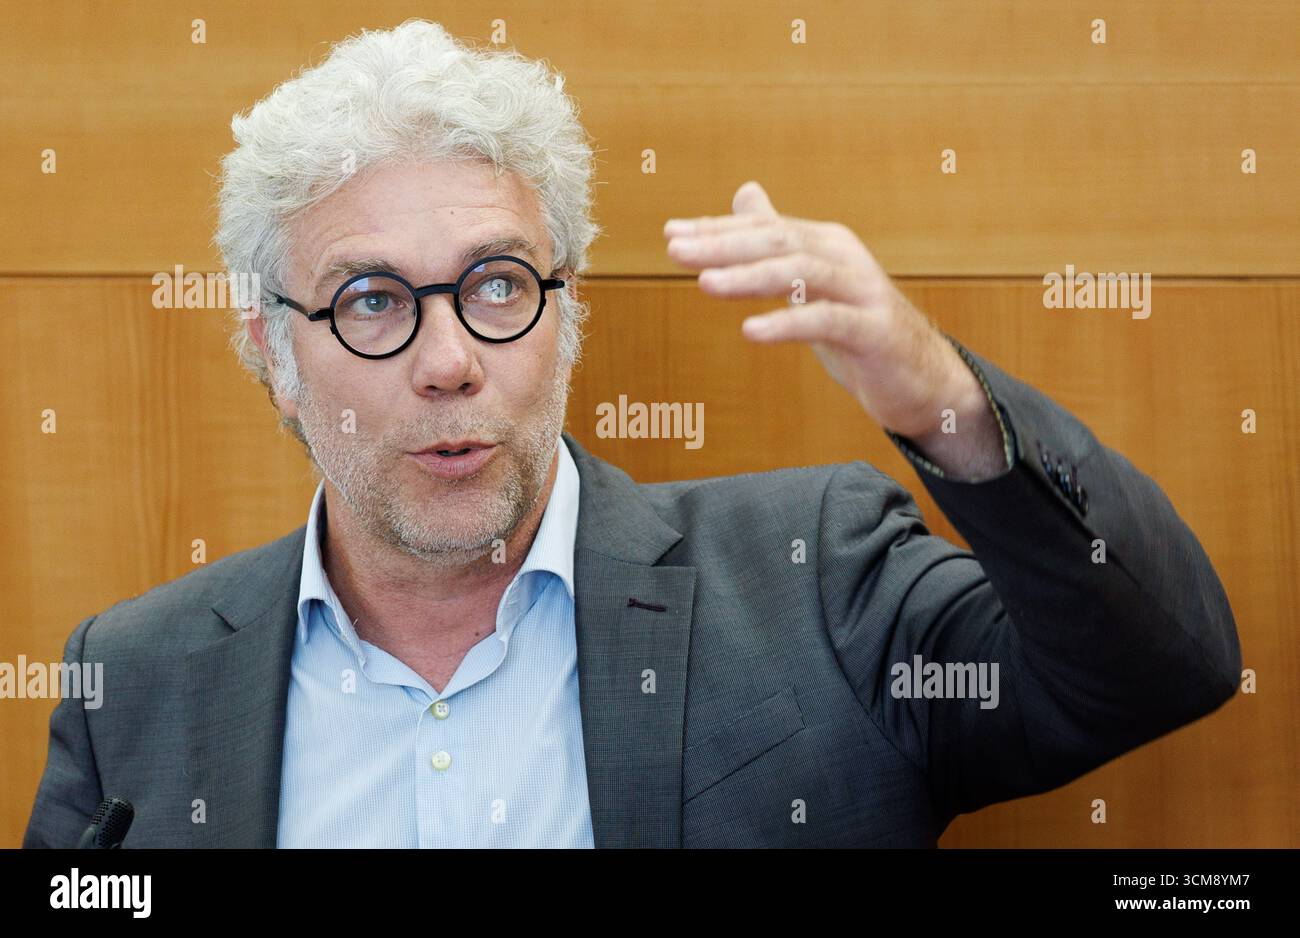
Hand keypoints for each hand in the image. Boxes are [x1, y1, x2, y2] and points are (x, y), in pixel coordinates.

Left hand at [663, 180, 1004, 477]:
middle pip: (778, 242)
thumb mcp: (813, 282)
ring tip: (705, 284)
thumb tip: (744, 192)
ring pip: (801, 273)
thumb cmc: (860, 328)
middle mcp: (845, 257)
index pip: (765, 228)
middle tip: (675, 250)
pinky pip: (827, 322)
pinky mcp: (875, 332)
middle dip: (724, 245)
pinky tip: (751, 331)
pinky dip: (787, 323)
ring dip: (749, 277)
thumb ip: (779, 242)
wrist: (922, 380)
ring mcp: (863, 292)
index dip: (718, 229)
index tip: (672, 233)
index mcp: (825, 243)